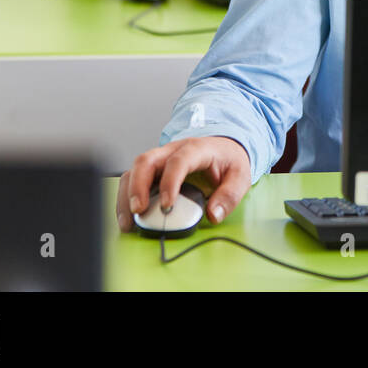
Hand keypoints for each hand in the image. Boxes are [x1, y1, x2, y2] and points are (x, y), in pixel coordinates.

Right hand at [116, 136, 250, 231]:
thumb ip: (229, 195)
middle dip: (138, 186)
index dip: (170, 182)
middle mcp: (173, 150)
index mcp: (196, 148)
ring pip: (135, 169)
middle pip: (147, 160)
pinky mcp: (153, 170)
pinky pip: (133, 179)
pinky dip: (127, 197)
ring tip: (129, 221)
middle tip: (139, 210)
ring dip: (128, 194)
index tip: (167, 205)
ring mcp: (160, 158)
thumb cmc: (229, 160)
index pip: (179, 161)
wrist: (223, 146)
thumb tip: (213, 215)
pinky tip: (129, 217)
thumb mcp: (240, 175)